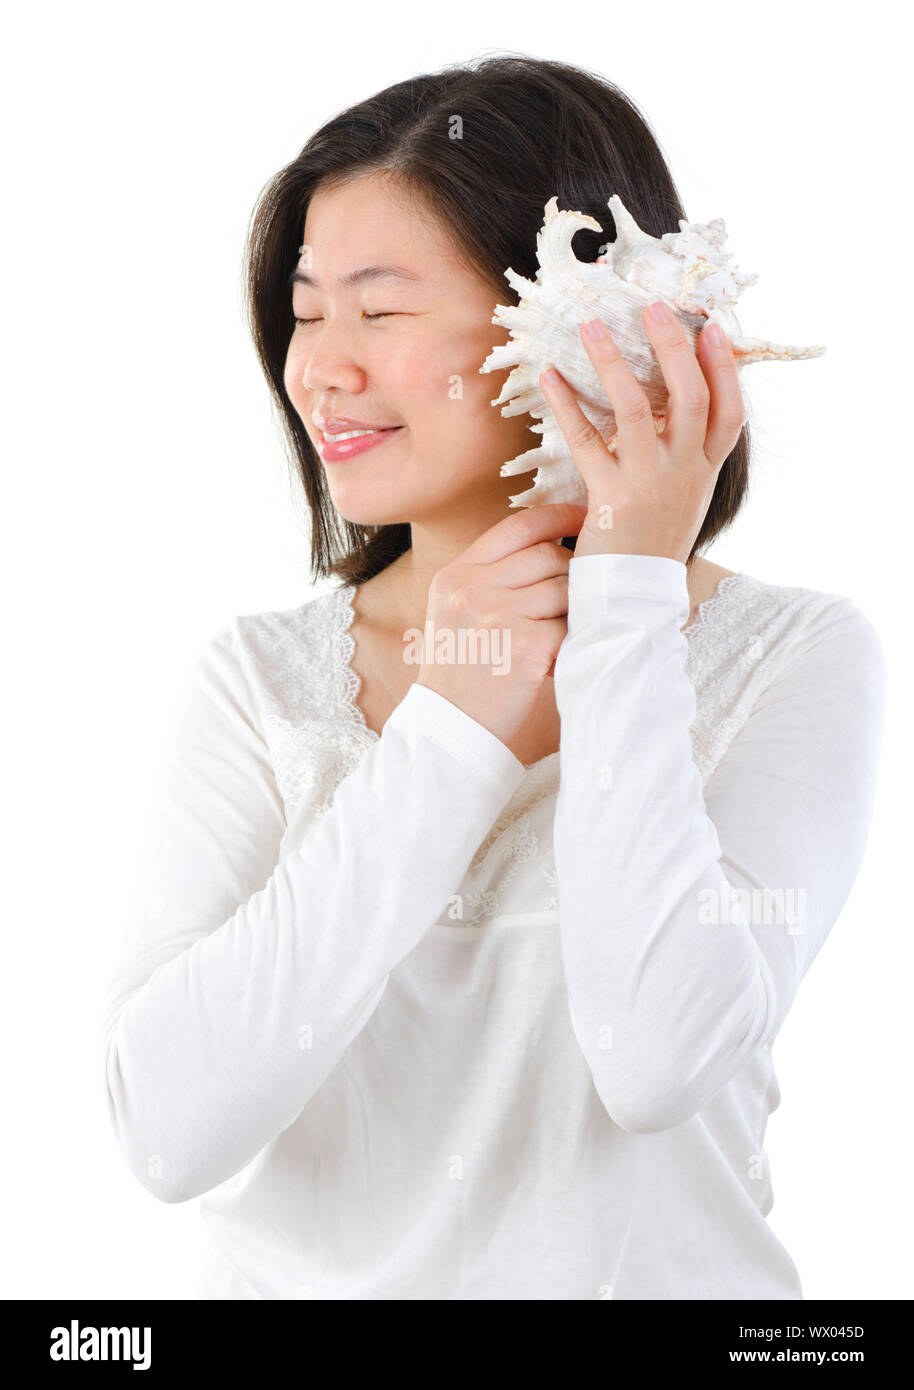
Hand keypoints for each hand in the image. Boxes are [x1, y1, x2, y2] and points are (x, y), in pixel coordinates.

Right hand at [416, 504, 586, 749]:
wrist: (449, 726)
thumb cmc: (459, 670)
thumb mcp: (454, 611)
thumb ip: (490, 575)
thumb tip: (548, 544)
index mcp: (457, 574)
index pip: (517, 526)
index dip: (558, 515)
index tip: (582, 516)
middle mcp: (474, 588)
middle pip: (548, 554)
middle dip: (572, 569)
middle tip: (578, 590)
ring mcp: (500, 615)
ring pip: (565, 589)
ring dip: (572, 610)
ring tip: (559, 633)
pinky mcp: (527, 646)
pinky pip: (570, 628)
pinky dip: (570, 643)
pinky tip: (554, 659)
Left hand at [538, 304, 746, 564]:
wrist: (633, 602)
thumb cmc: (652, 542)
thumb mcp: (683, 498)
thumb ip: (686, 454)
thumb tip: (674, 399)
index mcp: (706, 472)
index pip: (730, 412)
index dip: (724, 369)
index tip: (711, 328)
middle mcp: (684, 474)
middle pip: (690, 398)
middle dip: (673, 347)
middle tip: (653, 308)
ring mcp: (648, 485)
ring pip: (636, 410)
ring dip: (612, 362)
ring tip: (591, 326)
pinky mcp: (608, 500)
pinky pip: (586, 442)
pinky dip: (567, 405)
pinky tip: (550, 377)